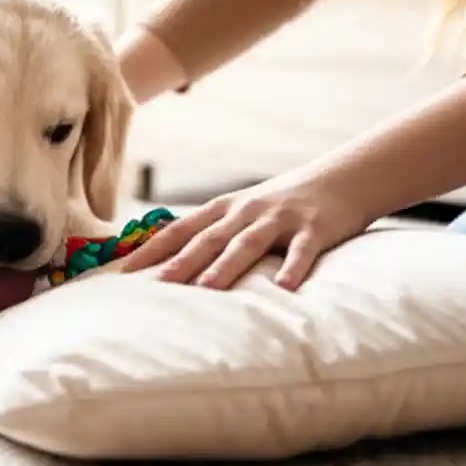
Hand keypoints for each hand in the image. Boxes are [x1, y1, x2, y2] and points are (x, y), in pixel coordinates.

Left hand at [124, 177, 370, 290]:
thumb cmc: (284, 203)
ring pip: (248, 243)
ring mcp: (280, 218)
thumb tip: (169, 261)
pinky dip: (293, 268)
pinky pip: (302, 251)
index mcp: (225, 210)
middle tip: (155, 287)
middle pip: (208, 238)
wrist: (343, 177)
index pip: (179, 230)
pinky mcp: (315, 228)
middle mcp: (246, 211)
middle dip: (180, 262)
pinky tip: (285, 289)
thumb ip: (212, 233)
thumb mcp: (244, 211)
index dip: (151, 250)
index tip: (122, 272)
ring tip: (207, 288)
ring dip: (226, 265)